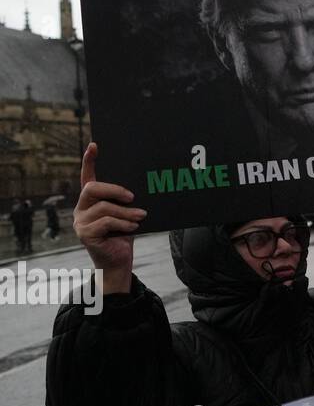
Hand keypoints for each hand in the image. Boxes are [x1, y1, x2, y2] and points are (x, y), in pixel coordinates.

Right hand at [73, 143, 142, 294]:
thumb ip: (127, 200)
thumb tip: (141, 186)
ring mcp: (80, 221)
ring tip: (141, 216)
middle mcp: (81, 207)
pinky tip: (133, 227)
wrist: (119, 259)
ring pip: (104, 207)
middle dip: (115, 190)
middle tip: (133, 197)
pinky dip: (123, 224)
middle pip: (92, 188)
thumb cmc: (124, 232)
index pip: (87, 176)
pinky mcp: (84, 234)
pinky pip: (106, 222)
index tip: (95, 145)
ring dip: (126, 212)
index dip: (89, 160)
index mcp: (91, 199)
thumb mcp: (127, 212)